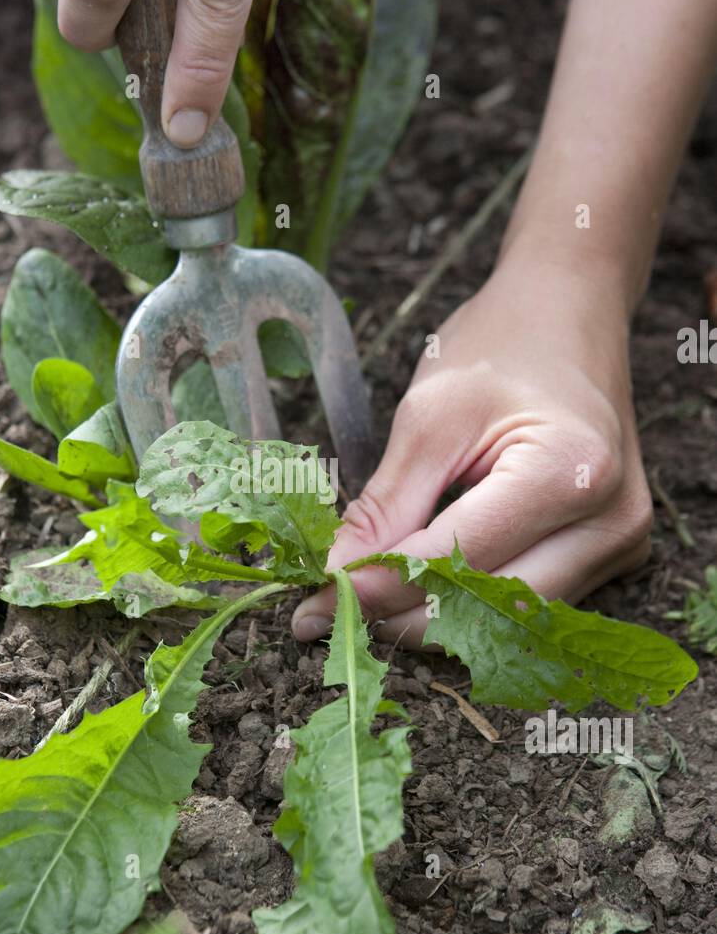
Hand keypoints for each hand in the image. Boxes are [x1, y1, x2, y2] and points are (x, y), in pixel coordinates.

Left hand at [292, 253, 653, 646]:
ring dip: (434, 619)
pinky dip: (468, 604)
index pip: (458, 560)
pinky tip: (418, 587)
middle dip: (405, 616)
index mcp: (569, 472)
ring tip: (367, 599)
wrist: (569, 312)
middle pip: (490, 609)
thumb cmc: (501, 346)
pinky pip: (529, 603)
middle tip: (331, 612)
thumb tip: (339, 579)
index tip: (314, 604)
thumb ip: (385, 507)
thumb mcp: (428, 415)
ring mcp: (618, 544)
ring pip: (510, 621)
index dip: (380, 587)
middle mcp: (609, 521)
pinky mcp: (610, 555)